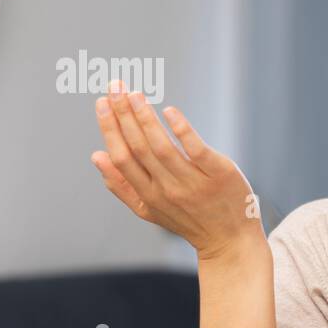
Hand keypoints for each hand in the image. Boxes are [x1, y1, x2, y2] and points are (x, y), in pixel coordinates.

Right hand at [90, 80, 264, 259]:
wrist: (231, 241)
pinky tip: (169, 111)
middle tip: (115, 86)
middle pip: (139, 148)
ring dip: (145, 118)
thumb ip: (122, 186)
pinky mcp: (219, 174)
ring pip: (162, 147)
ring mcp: (194, 182)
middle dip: (123, 115)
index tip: (101, 103)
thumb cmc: (189, 220)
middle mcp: (168, 189)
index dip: (109, 129)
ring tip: (135, 93)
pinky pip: (196, 150)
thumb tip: (96, 155)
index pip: (122, 158)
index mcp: (148, 196)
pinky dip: (181, 130)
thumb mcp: (150, 211)